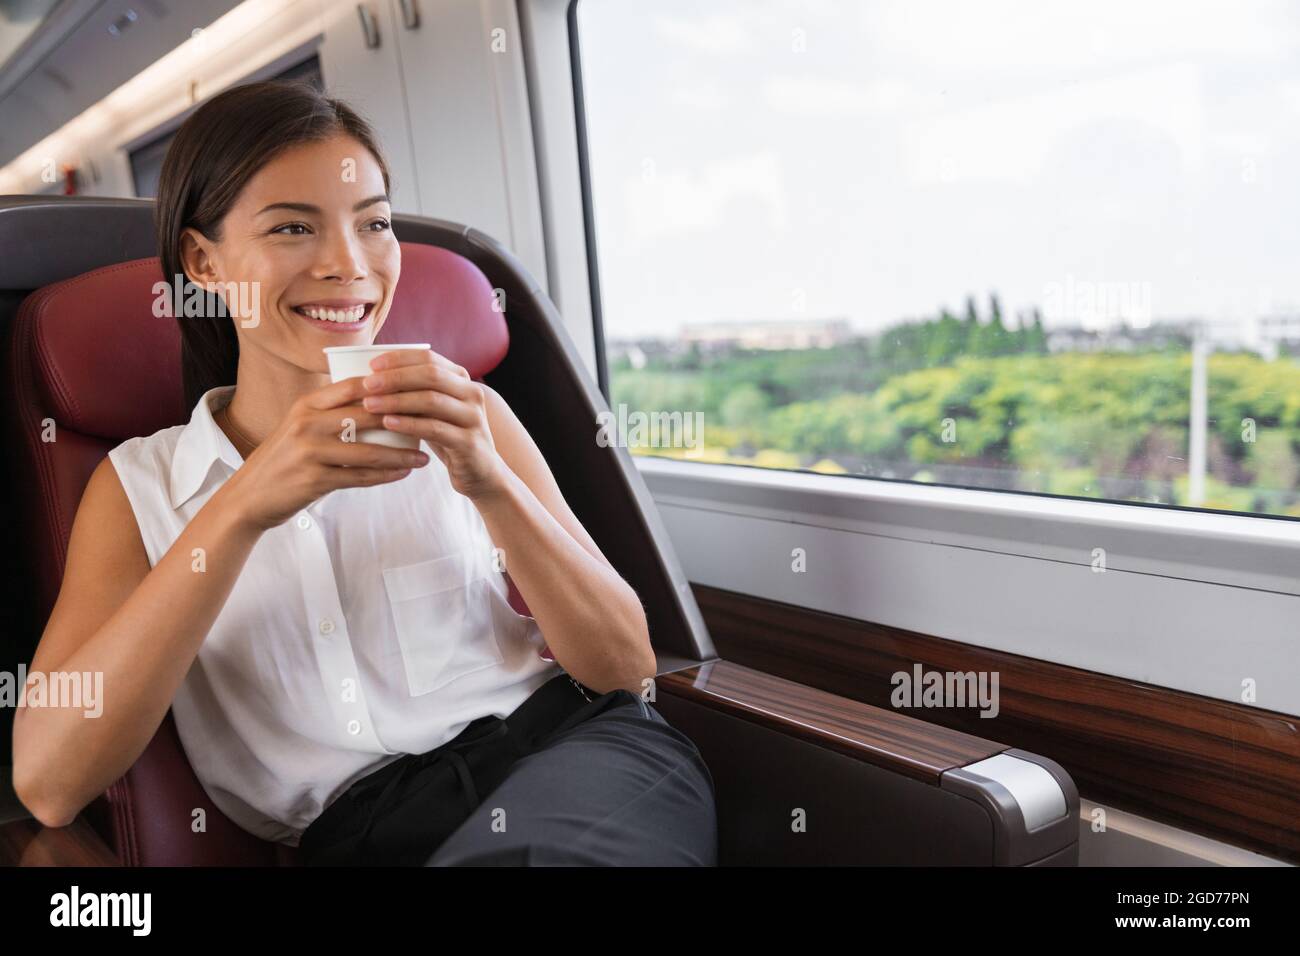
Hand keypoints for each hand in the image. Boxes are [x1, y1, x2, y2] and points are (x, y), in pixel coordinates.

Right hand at [221, 375, 432, 531]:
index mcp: (307, 404)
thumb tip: (377, 401)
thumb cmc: (284, 460)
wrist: (249, 497)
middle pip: (366, 414)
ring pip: (367, 449)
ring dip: (400, 454)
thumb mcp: (302, 427)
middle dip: (403, 418)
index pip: (355, 385)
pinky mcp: (314, 479)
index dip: (389, 385)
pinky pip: (359, 476)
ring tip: (424, 457)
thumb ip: (332, 413)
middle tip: (431, 423)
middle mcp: (307, 422)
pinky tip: (403, 474)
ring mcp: (310, 451)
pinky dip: (384, 476)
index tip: (418, 390)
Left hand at [360, 348, 508, 500]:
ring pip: (432, 400)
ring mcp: (473, 417)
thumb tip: (372, 375)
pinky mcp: (470, 442)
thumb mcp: (433, 410)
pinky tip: (388, 423)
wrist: (479, 471)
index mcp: (462, 379)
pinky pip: (435, 429)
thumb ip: (415, 391)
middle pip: (431, 375)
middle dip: (396, 377)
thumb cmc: (448, 436)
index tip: (371, 365)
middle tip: (367, 384)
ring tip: (369, 404)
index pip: (429, 357)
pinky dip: (409, 424)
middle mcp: (472, 393)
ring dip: (397, 400)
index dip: (399, 358)